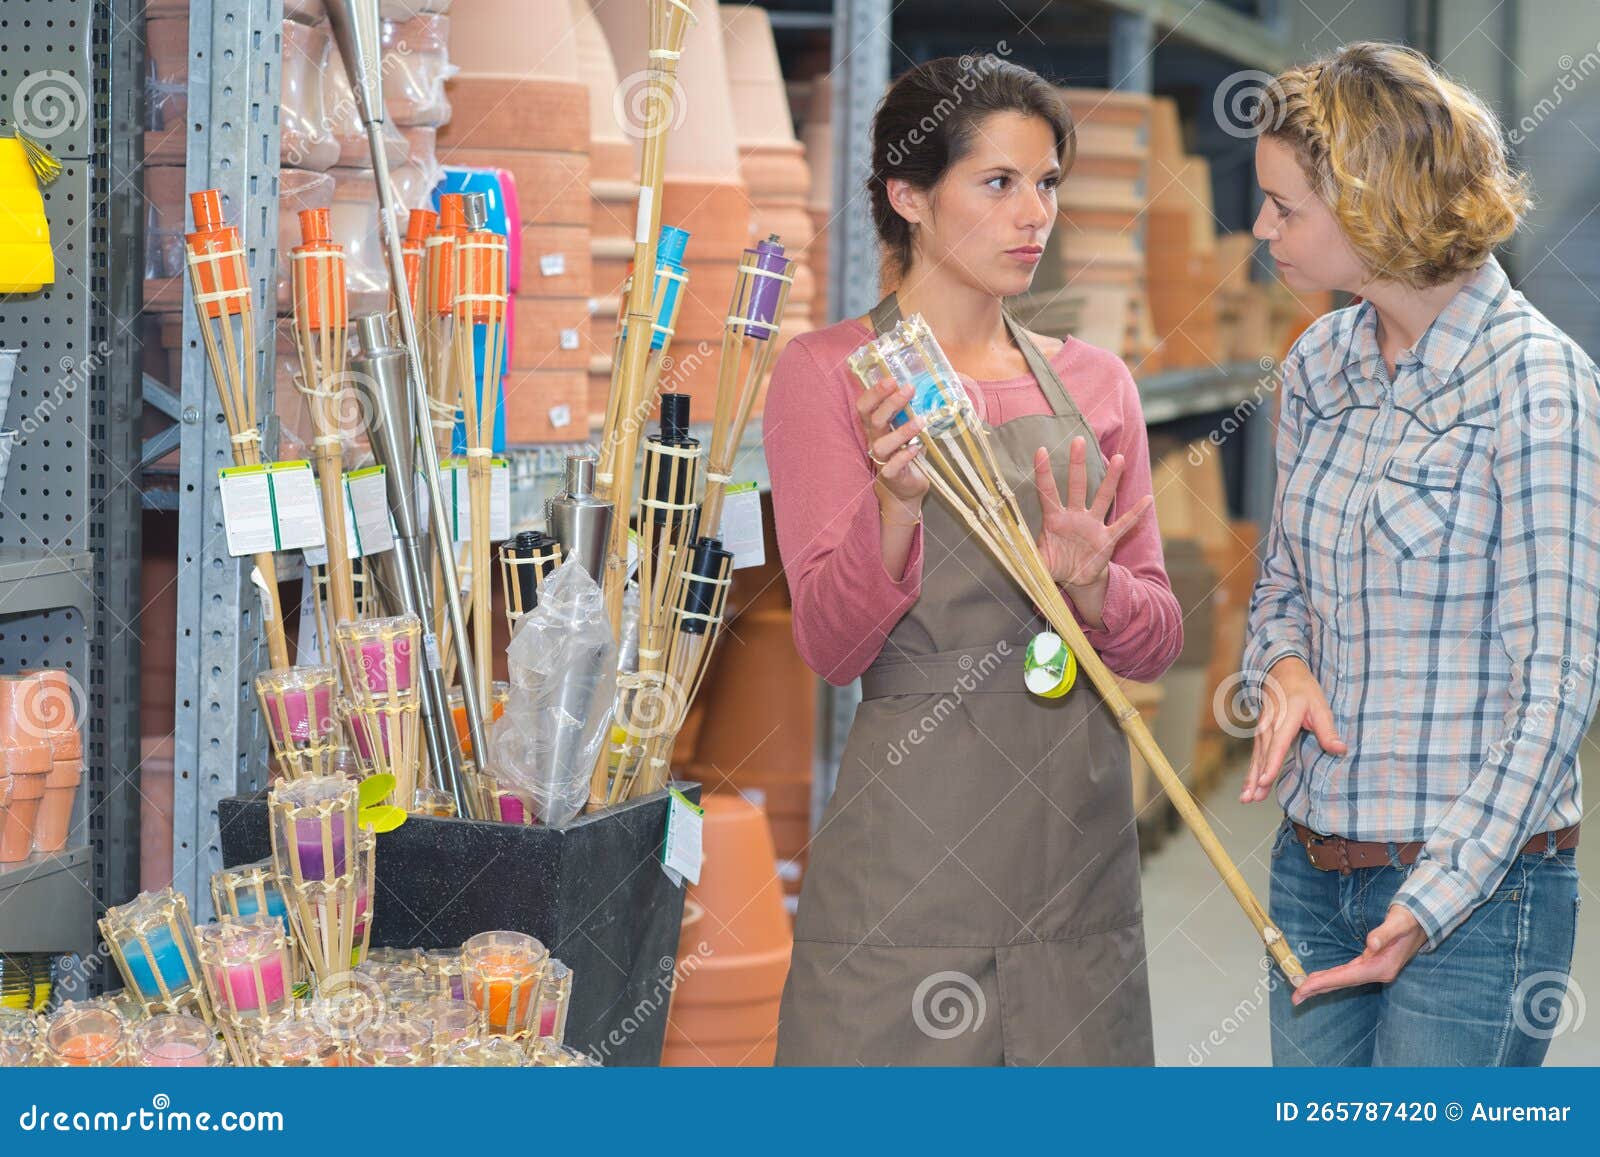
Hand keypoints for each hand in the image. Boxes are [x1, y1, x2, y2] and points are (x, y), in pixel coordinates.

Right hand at [855, 378, 928, 509]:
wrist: (907, 487)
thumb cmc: (907, 452)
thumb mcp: (909, 428)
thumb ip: (913, 410)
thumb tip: (935, 386)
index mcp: (876, 426)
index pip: (865, 406)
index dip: (874, 392)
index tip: (891, 379)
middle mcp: (875, 440)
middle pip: (874, 420)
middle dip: (890, 403)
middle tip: (908, 390)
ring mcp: (881, 459)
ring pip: (882, 444)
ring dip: (901, 431)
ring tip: (920, 421)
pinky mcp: (891, 476)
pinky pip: (892, 467)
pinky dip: (904, 456)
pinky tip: (916, 448)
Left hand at [1033, 438, 1151, 589]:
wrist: (1076, 579)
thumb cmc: (1055, 564)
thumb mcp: (1038, 563)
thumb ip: (1027, 557)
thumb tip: (1009, 555)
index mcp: (1054, 519)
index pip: (1047, 492)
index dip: (1044, 472)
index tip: (1041, 450)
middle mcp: (1074, 516)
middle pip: (1076, 485)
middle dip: (1077, 464)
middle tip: (1078, 440)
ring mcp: (1092, 525)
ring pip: (1102, 497)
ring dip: (1111, 479)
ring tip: (1119, 458)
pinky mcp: (1107, 538)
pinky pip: (1123, 524)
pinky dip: (1135, 513)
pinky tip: (1147, 499)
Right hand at [1240, 656, 1347, 802]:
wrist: (1281, 674)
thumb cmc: (1303, 690)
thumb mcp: (1320, 705)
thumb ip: (1327, 730)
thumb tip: (1339, 750)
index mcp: (1286, 717)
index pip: (1278, 743)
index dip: (1271, 763)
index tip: (1265, 780)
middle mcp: (1270, 725)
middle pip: (1263, 755)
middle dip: (1256, 777)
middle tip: (1251, 798)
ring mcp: (1262, 730)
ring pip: (1256, 758)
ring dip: (1250, 779)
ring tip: (1246, 799)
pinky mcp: (1261, 735)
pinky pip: (1256, 756)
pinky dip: (1251, 773)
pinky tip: (1249, 789)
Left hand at [1291, 907, 1425, 1002]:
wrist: (1422, 921)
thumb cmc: (1410, 921)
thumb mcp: (1399, 923)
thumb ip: (1384, 934)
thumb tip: (1371, 944)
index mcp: (1382, 967)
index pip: (1347, 977)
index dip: (1325, 982)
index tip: (1305, 987)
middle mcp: (1377, 972)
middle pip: (1342, 982)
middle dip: (1318, 989)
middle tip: (1295, 997)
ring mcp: (1374, 969)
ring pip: (1343, 979)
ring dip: (1323, 984)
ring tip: (1302, 989)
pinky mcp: (1371, 964)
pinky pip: (1347, 973)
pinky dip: (1332, 976)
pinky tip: (1321, 979)